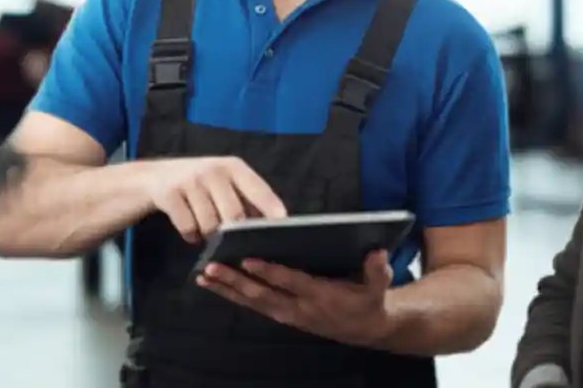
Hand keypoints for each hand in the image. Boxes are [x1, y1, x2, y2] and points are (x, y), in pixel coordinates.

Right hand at [143, 156, 286, 242]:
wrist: (149, 178)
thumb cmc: (197, 184)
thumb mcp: (222, 183)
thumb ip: (244, 199)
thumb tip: (271, 226)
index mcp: (233, 167)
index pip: (259, 189)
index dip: (271, 209)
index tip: (283, 226)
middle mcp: (213, 170)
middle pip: (234, 215)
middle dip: (235, 234)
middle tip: (232, 242)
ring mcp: (190, 181)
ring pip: (211, 225)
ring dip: (210, 236)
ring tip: (207, 232)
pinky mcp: (169, 194)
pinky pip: (188, 228)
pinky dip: (190, 236)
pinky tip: (189, 231)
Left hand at [198, 249, 393, 347]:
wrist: (365, 330)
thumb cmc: (369, 301)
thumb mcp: (379, 287)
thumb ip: (378, 270)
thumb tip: (377, 251)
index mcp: (321, 296)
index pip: (290, 282)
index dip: (269, 272)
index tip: (248, 259)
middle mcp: (299, 307)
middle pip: (262, 294)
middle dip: (235, 282)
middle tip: (212, 268)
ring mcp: (288, 314)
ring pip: (252, 303)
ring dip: (227, 290)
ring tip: (203, 276)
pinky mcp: (283, 316)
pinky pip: (254, 306)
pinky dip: (234, 296)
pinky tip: (216, 286)